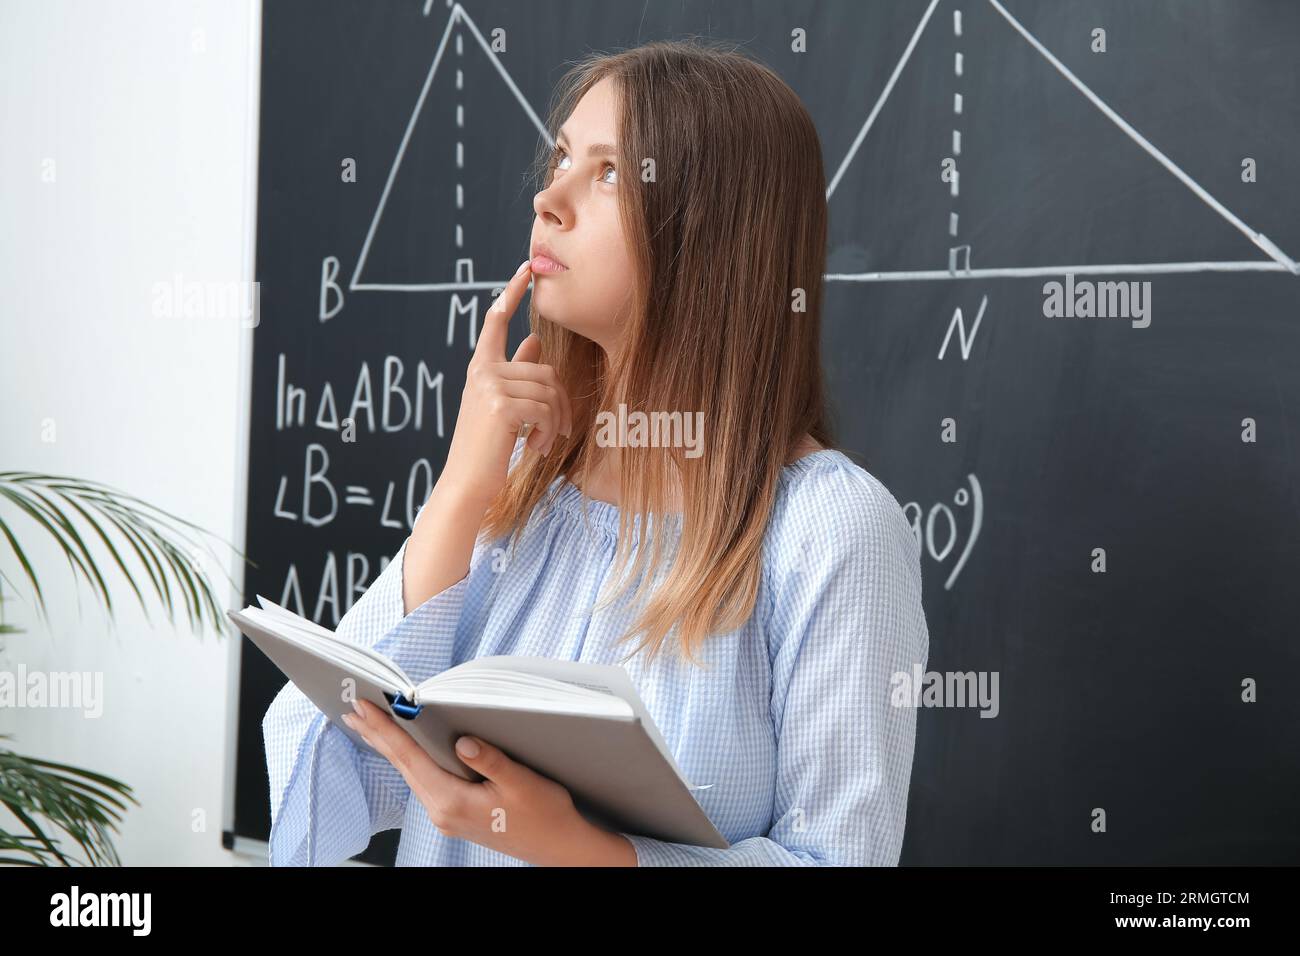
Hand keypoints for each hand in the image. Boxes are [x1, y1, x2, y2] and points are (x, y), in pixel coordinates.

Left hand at [341, 699, 634, 865]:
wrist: (560, 847)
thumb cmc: (546, 815)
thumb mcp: (521, 782)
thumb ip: (489, 760)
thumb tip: (462, 740)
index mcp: (452, 802)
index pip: (409, 757)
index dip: (385, 729)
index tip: (364, 708)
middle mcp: (442, 811)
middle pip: (403, 765)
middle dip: (378, 736)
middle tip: (354, 710)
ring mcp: (447, 815)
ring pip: (411, 773)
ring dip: (392, 747)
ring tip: (372, 726)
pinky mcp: (456, 813)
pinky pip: (424, 780)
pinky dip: (411, 760)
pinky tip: (408, 751)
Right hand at [439, 259, 574, 508]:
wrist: (468, 483)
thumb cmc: (486, 447)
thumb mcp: (501, 404)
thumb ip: (516, 370)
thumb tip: (536, 338)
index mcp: (480, 367)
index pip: (495, 320)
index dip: (512, 292)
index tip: (526, 268)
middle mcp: (481, 371)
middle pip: (543, 368)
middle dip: (558, 402)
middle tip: (555, 431)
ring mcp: (489, 386)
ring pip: (549, 389)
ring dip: (555, 421)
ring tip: (544, 442)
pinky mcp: (501, 406)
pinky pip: (545, 408)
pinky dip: (549, 432)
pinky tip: (536, 448)